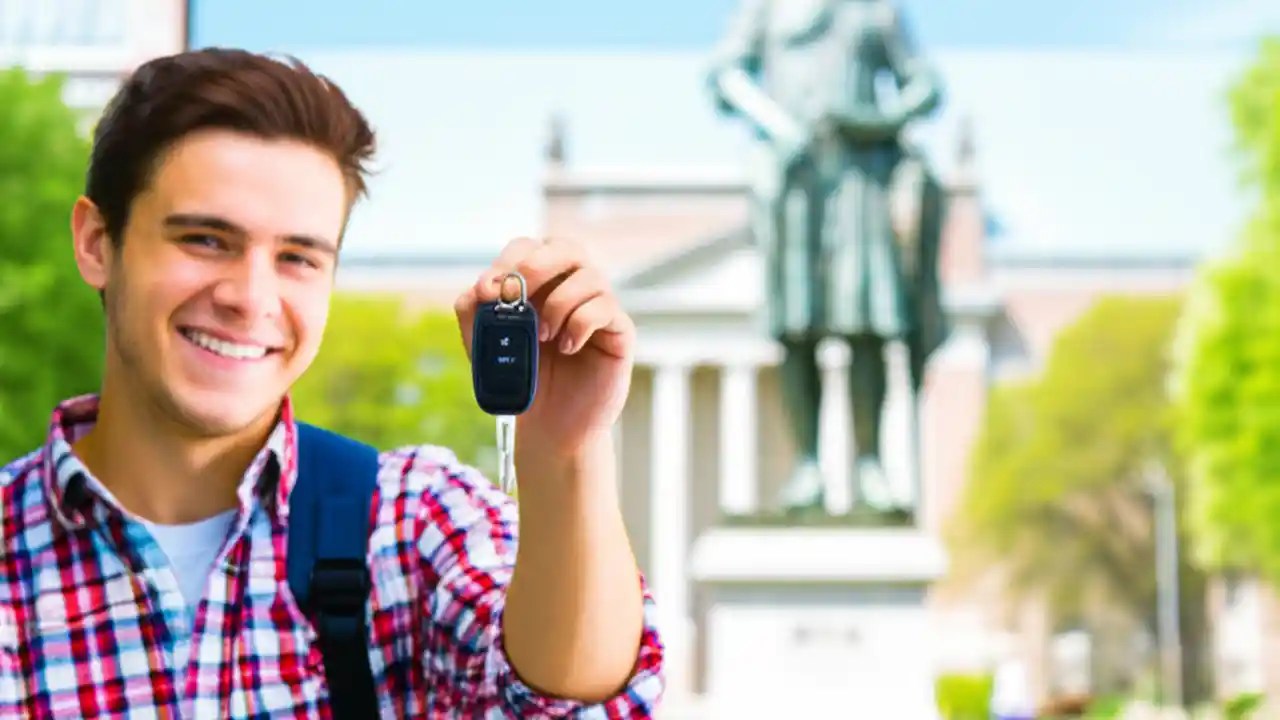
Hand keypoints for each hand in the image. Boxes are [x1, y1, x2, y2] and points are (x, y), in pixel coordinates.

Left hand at [454, 237, 634, 460]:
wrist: (552, 424)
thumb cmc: (525, 378)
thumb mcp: (487, 346)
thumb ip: (474, 315)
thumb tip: (477, 290)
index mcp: (541, 284)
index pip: (529, 249)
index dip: (508, 262)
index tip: (488, 291)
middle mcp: (572, 287)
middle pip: (566, 247)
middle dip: (537, 266)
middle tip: (517, 295)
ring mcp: (599, 306)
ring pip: (588, 276)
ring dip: (557, 303)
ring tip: (543, 336)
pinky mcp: (619, 330)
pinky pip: (605, 308)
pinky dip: (580, 324)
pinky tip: (567, 348)